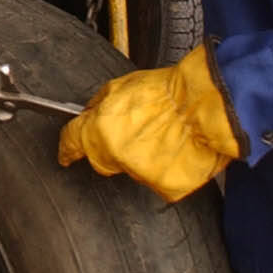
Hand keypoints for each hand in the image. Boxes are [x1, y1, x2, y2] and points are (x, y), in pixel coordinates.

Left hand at [57, 44, 247, 200]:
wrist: (206, 106)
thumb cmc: (169, 92)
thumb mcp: (122, 86)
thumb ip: (98, 104)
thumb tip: (86, 115)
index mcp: (99, 130)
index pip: (71, 143)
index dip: (67, 148)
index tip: (66, 154)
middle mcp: (115, 156)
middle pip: (100, 159)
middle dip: (109, 147)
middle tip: (135, 129)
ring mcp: (140, 174)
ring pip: (130, 169)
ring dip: (139, 157)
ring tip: (161, 135)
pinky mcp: (164, 187)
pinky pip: (156, 180)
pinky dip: (162, 169)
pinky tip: (174, 150)